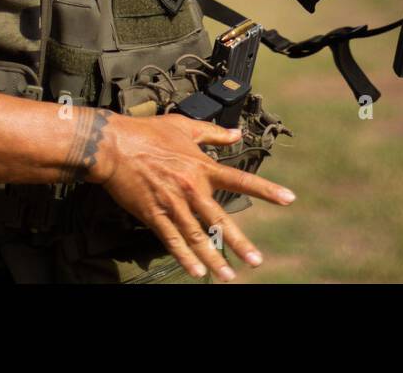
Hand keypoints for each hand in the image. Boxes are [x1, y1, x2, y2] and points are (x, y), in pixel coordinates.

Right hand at [89, 112, 295, 281]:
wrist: (113, 145)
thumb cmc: (148, 132)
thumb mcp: (185, 126)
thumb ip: (214, 134)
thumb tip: (237, 133)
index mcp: (203, 166)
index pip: (241, 179)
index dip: (266, 190)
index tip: (289, 199)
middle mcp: (192, 188)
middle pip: (220, 219)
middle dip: (240, 242)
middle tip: (256, 260)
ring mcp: (173, 204)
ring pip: (198, 236)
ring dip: (214, 258)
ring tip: (229, 276)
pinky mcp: (153, 215)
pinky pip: (172, 241)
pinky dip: (185, 257)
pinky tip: (196, 271)